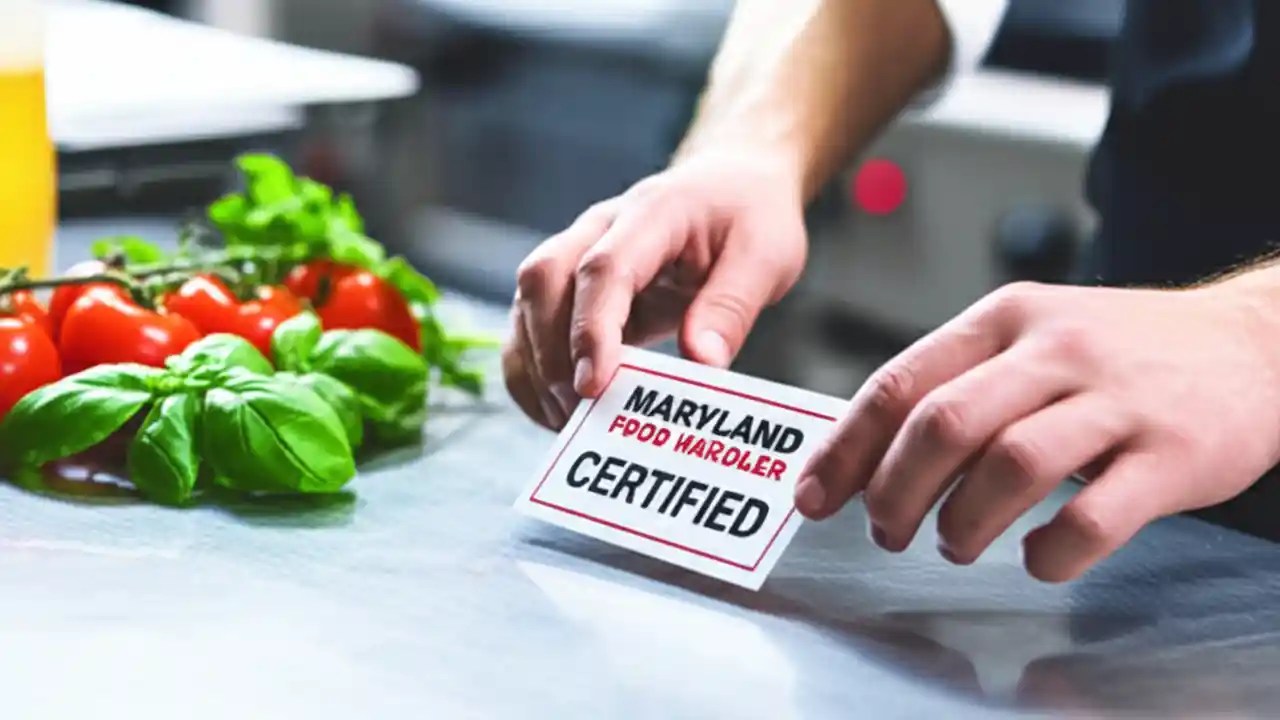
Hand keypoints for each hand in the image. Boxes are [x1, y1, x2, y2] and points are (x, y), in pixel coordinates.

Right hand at [503, 149, 807, 428]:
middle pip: (545, 280)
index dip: (592, 328)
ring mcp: (578, 252)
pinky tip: (555, 411)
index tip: (594, 385)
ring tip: (568, 424)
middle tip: (580, 414)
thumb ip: (731, 308)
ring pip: (527, 302)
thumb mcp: (766, 256)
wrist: (734, 184)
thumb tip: (702, 363)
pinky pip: (530, 324)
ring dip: (537, 366)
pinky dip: (532, 369)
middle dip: (552, 354)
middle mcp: (600, 228)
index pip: (604, 269)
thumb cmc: (751, 217)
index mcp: (652, 213)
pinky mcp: (572, 284)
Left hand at [795, 279, 1279, 581]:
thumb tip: (865, 454)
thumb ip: (956, 383)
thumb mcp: (1031, 337)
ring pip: (1010, 464)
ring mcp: (1116, 398)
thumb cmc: (1120, 351)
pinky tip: (1040, 558)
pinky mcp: (1171, 452)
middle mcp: (1054, 349)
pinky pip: (1094, 514)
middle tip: (887, 532)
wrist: (1255, 342)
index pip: (901, 383)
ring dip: (963, 522)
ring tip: (954, 546)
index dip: (847, 448)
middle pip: (943, 424)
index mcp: (1004, 319)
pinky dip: (1052, 550)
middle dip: (894, 491)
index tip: (815, 496)